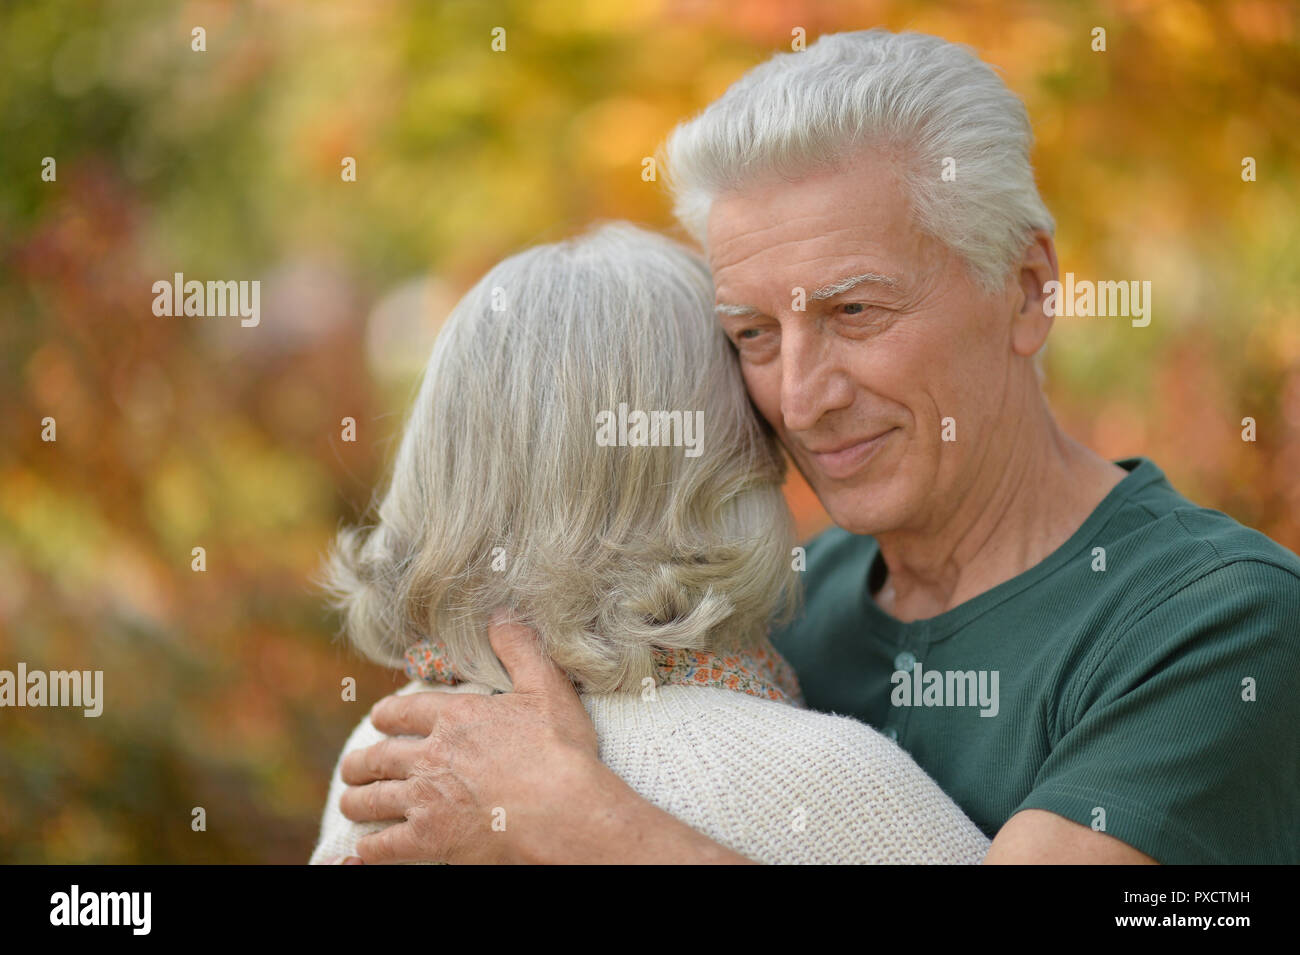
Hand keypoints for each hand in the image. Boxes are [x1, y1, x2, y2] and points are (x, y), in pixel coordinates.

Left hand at [338, 612, 601, 863]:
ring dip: (356, 801)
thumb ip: (519, 647)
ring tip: (350, 803)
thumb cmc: (559, 750)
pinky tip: (361, 852)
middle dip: (361, 762)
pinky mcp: (428, 839)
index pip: (403, 711)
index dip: (386, 715)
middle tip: (353, 767)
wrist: (561, 810)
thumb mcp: (546, 686)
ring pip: (372, 799)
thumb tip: (501, 612)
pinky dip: (368, 851)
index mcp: (454, 717)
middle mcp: (429, 755)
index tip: (379, 719)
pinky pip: (384, 846)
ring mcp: (424, 799)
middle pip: (379, 756)